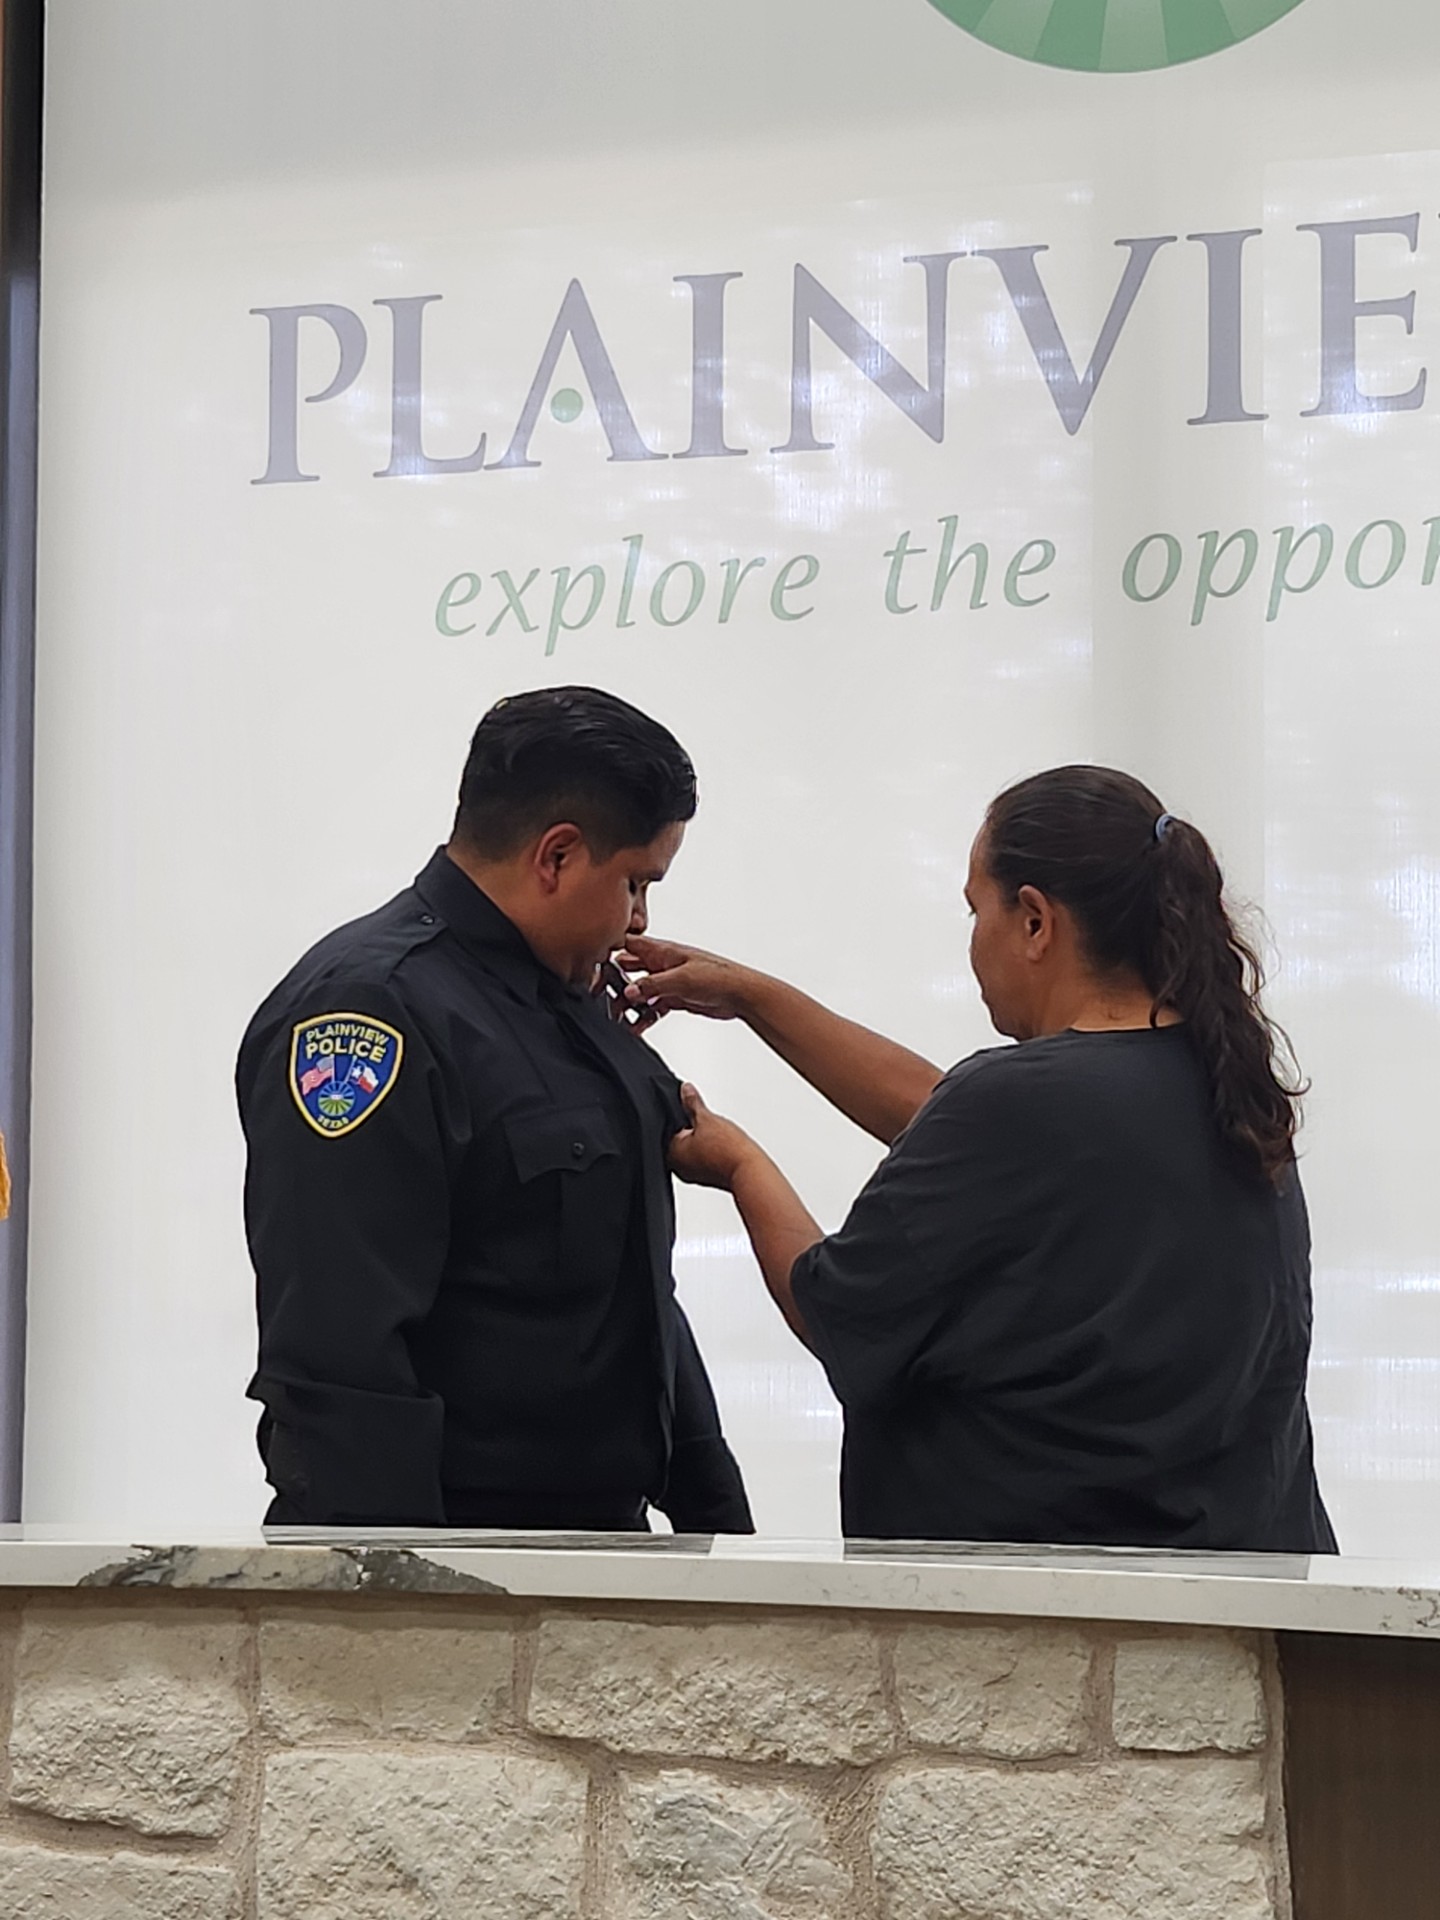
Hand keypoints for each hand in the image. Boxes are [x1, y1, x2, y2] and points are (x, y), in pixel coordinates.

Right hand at [612, 935, 757, 1027]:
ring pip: (640, 991)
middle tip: (602, 998)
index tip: (595, 967)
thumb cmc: (719, 976)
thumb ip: (653, 985)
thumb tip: (628, 991)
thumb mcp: (681, 979)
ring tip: (618, 1017)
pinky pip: (652, 1007)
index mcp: (663, 951)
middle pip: (629, 970)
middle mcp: (663, 964)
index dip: (609, 952)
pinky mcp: (675, 997)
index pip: (628, 945)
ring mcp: (668, 981)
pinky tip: (636, 1027)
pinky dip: (643, 1017)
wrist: (740, 994)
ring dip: (628, 1004)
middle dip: (615, 983)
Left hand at [667, 1083, 760, 1190]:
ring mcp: (696, 1175)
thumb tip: (685, 1091)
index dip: (681, 1116)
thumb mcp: (707, 1118)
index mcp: (672, 1153)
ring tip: (720, 1137)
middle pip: (681, 1139)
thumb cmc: (728, 1151)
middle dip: (693, 1128)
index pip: (669, 1129)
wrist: (750, 1171)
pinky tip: (724, 1147)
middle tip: (710, 1125)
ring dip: (705, 1140)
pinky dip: (714, 1151)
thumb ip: (693, 1103)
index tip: (693, 1111)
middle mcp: (680, 1168)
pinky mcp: (710, 1178)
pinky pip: (707, 1159)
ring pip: (695, 1149)